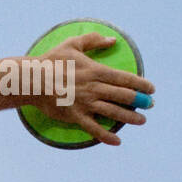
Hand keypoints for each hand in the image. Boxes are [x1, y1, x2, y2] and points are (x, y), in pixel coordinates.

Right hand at [34, 32, 155, 145]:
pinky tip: (117, 141)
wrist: (30, 81)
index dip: (142, 85)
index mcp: (96, 71)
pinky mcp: (75, 116)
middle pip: (125, 96)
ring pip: (114, 112)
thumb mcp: (71, 44)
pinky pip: (94, 129)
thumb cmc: (50, 61)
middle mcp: (94, 88)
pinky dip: (107, 136)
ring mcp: (85, 104)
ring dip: (131, 118)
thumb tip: (112, 41)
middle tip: (149, 105)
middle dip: (141, 102)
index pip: (126, 79)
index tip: (151, 89)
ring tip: (141, 121)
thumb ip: (93, 40)